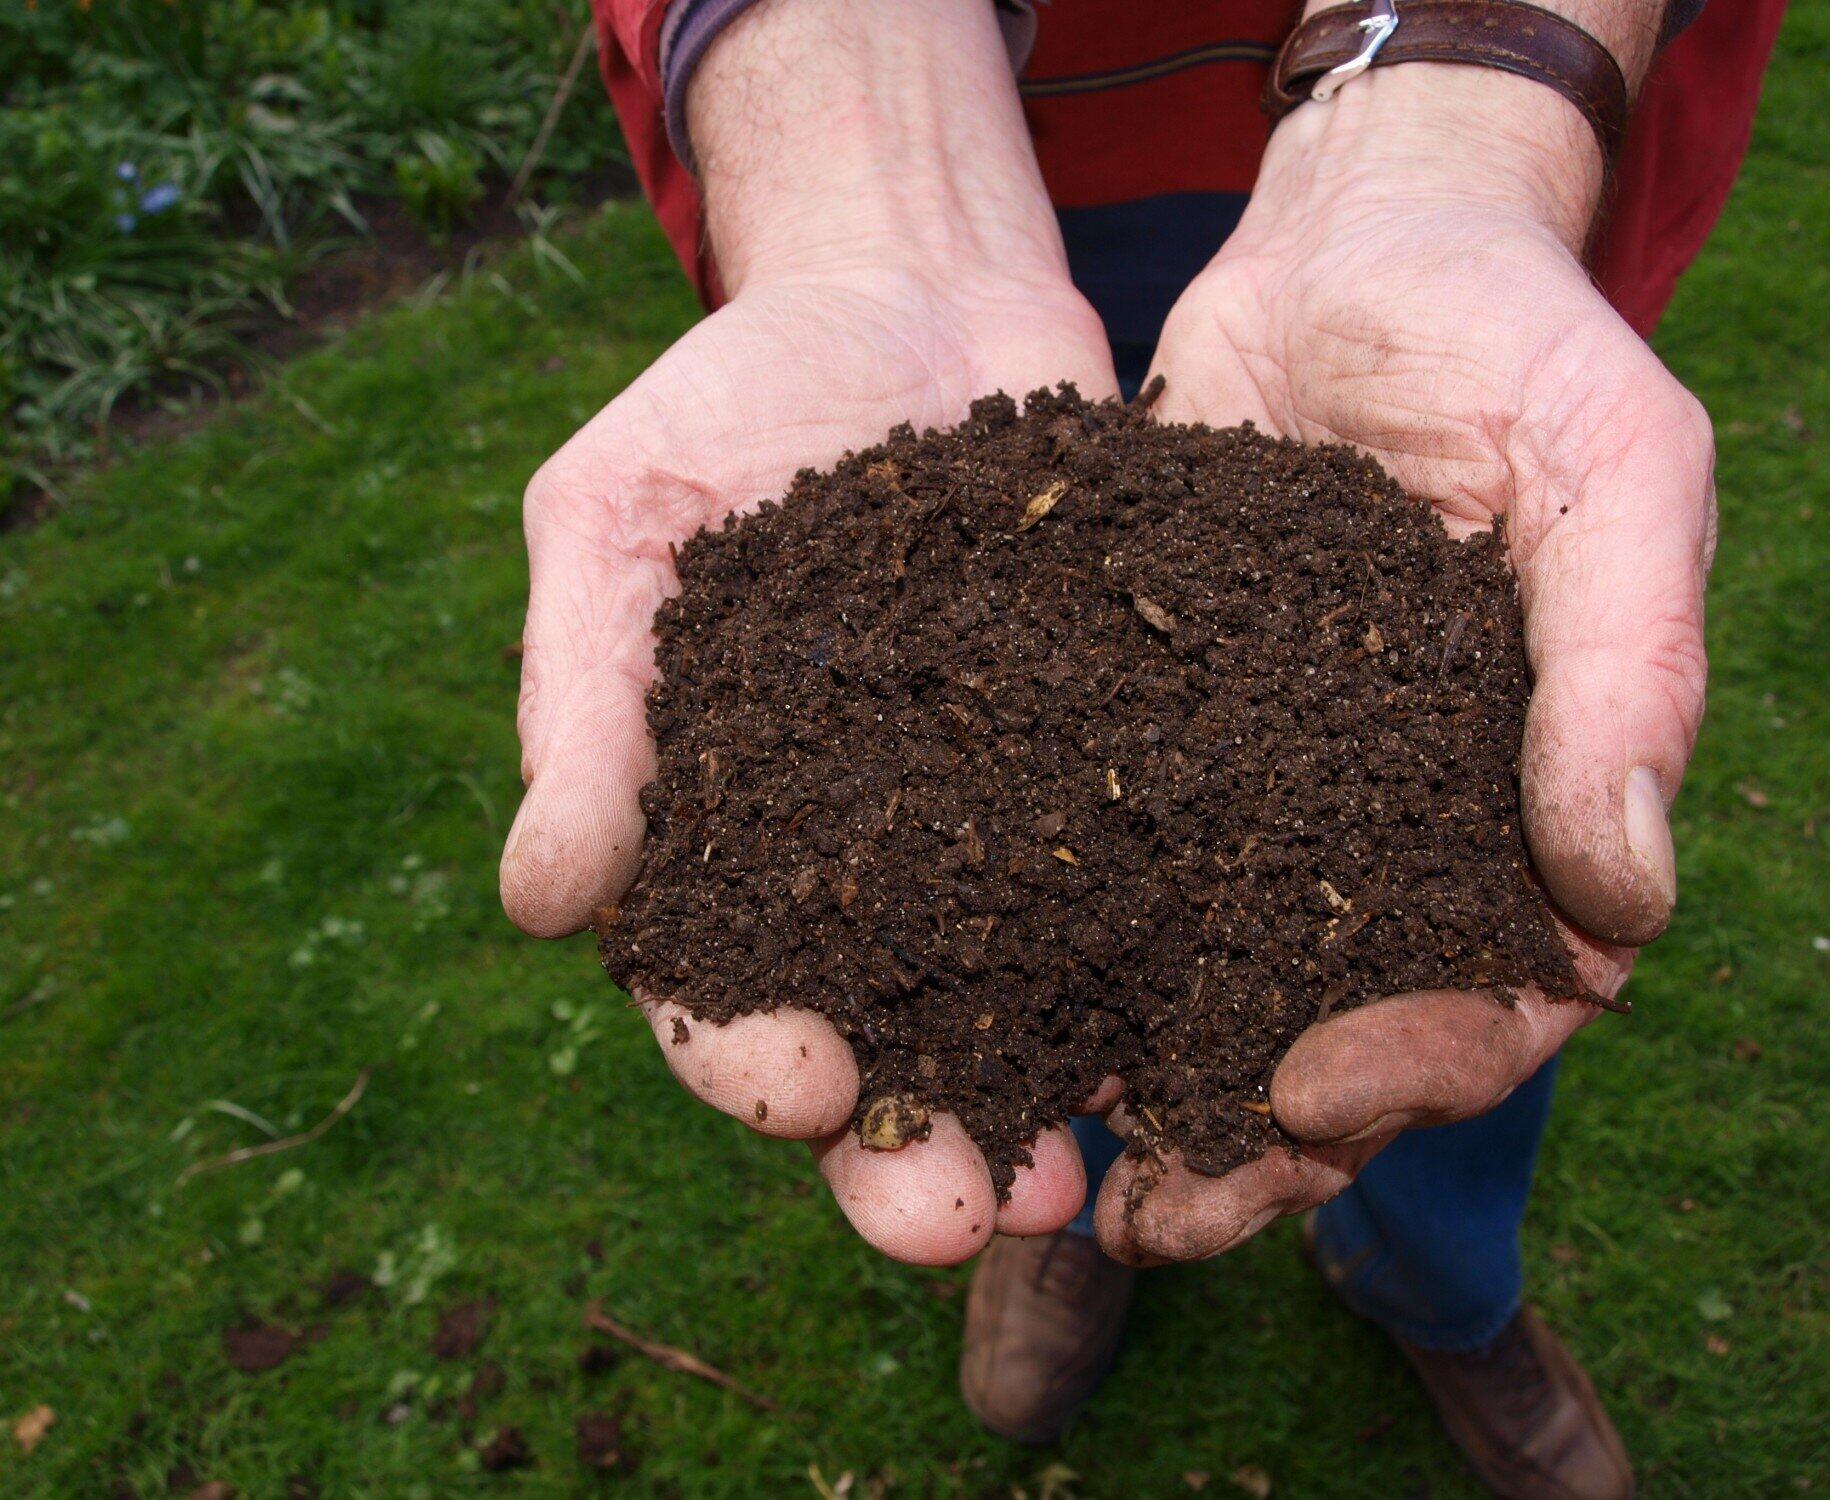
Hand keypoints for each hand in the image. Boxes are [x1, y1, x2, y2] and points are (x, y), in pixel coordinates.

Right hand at [500, 0, 1116, 1263]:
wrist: (910, 287)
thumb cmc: (731, 402)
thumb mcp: (619, 522)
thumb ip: (585, 706)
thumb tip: (539, 903)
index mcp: (725, 841)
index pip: (718, 991)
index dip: (750, 1060)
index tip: (803, 1090)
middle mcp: (866, 869)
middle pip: (882, 1049)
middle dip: (911, 1151)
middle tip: (964, 1217)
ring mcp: (1001, 829)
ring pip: (1022, 1010)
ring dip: (1049, 1107)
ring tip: (1091, 1180)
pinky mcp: (1117, 770)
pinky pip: (1146, 889)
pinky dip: (1172, 972)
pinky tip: (1215, 1031)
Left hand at [1093, 63, 1713, 1264]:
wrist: (1353, 248)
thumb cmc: (1515, 342)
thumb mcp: (1612, 472)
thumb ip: (1630, 670)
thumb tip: (1625, 898)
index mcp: (1522, 809)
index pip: (1500, 997)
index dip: (1419, 1068)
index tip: (1310, 1094)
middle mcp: (1387, 832)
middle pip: (1335, 1036)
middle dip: (1252, 1141)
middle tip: (1150, 1214)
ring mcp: (1261, 797)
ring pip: (1203, 985)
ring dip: (1131, 1087)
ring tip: (1039, 1166)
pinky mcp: (1142, 741)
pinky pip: (1096, 869)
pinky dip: (1041, 948)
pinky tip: (961, 1007)